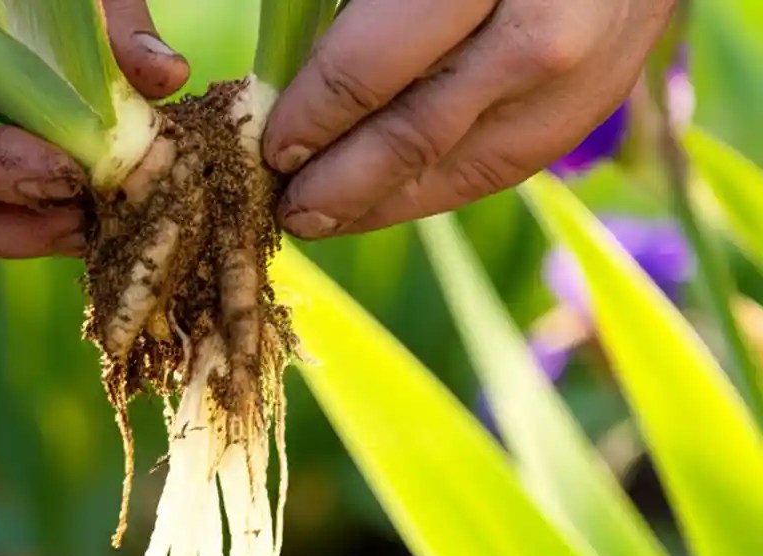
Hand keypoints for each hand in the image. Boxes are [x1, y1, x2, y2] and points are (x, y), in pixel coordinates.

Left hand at [263, 0, 675, 237]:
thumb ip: (367, 14)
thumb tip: (297, 86)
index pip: (370, 71)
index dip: (310, 119)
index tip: (271, 148)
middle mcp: (541, 30)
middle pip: (416, 134)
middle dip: (339, 184)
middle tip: (288, 210)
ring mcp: (583, 71)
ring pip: (464, 167)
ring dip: (384, 204)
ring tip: (326, 218)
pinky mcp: (601, 98)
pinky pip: (509, 163)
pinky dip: (440, 188)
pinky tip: (390, 200)